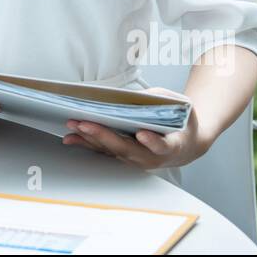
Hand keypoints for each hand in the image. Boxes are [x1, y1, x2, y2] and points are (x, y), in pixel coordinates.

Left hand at [62, 88, 208, 170]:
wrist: (186, 146)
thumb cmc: (183, 123)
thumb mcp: (180, 106)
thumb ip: (159, 100)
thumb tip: (134, 96)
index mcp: (172, 145)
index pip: (162, 146)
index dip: (152, 142)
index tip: (142, 134)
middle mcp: (152, 158)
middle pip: (127, 148)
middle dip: (104, 136)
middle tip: (86, 124)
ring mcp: (137, 160)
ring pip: (111, 151)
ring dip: (90, 139)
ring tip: (73, 125)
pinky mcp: (124, 158)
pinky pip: (104, 152)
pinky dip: (86, 144)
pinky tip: (71, 137)